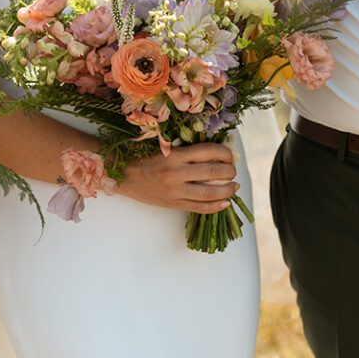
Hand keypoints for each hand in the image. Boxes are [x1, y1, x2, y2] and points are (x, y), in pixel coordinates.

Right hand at [118, 143, 238, 212]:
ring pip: (209, 193)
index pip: (209, 151)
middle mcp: (176, 173)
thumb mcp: (166, 149)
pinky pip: (199, 208)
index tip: (229, 155)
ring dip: (227, 190)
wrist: (124, 176)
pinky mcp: (173, 204)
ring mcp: (175, 191)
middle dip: (229, 171)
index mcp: (175, 155)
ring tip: (234, 187)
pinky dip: (215, 206)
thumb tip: (218, 153)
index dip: (225, 153)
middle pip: (213, 172)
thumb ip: (189, 151)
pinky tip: (225, 203)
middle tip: (233, 171)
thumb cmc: (146, 159)